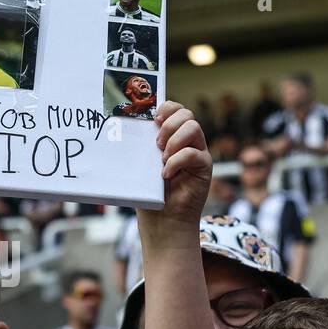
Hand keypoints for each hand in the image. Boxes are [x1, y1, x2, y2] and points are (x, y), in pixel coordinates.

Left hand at [141, 101, 211, 225]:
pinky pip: (194, 154)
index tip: (153, 119)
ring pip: (193, 128)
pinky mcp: (205, 167)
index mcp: (172, 136)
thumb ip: (140, 146)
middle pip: (187, 114)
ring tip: (162, 159)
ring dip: (174, 141)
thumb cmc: (150, 193)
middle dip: (169, 124)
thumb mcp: (141, 165)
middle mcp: (187, 141)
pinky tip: (166, 174)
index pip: (176, 109)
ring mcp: (198, 152)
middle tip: (157, 144)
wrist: (162, 220)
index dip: (167, 108)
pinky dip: (177, 161)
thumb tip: (123, 128)